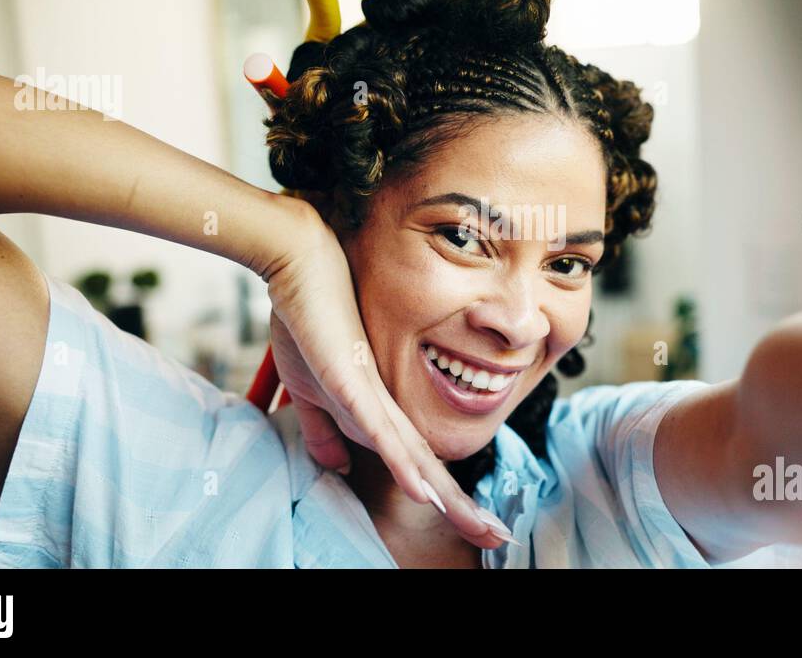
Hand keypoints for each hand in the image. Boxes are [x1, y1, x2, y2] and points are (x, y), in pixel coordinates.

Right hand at [262, 200, 509, 548]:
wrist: (302, 263)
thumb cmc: (309, 319)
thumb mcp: (311, 388)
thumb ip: (324, 428)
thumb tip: (336, 463)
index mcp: (380, 412)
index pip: (420, 466)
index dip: (448, 499)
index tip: (476, 525)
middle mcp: (388, 408)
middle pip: (432, 470)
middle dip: (464, 509)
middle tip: (499, 538)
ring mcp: (375, 396)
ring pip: (418, 459)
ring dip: (450, 499)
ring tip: (484, 529)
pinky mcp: (355, 383)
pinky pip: (383, 431)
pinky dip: (404, 464)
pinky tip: (428, 490)